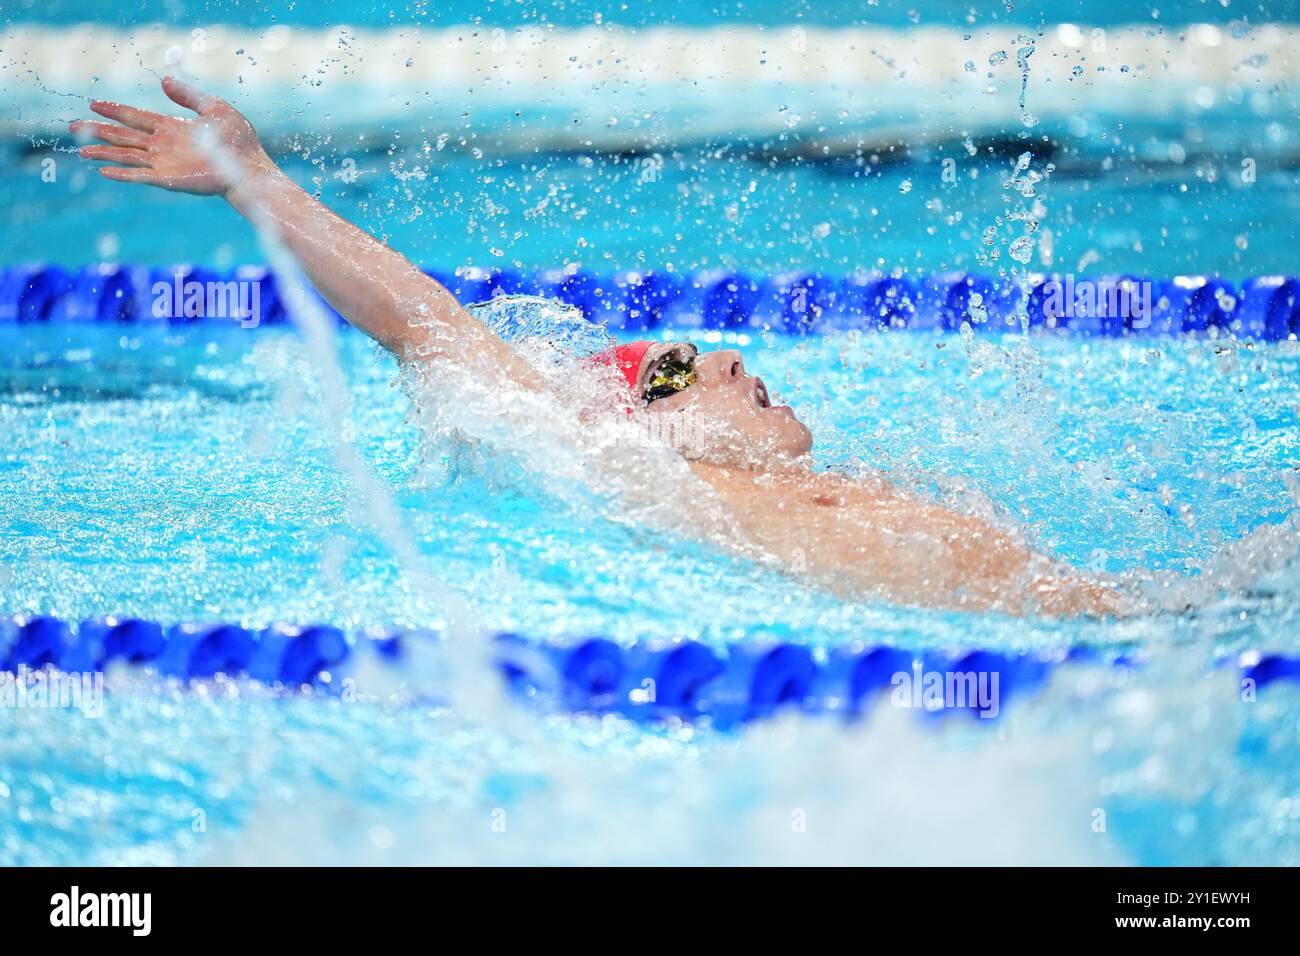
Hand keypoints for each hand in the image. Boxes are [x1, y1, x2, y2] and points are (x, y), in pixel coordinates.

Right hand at [70, 76, 275, 196]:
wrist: (250, 166)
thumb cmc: (238, 140)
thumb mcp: (214, 108)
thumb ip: (188, 96)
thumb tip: (164, 80)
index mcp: (172, 127)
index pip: (136, 117)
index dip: (115, 111)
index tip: (94, 104)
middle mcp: (164, 145)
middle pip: (124, 136)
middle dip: (99, 130)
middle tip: (72, 126)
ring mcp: (164, 163)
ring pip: (125, 155)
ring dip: (102, 151)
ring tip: (80, 149)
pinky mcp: (169, 179)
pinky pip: (139, 175)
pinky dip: (121, 172)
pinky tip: (103, 170)